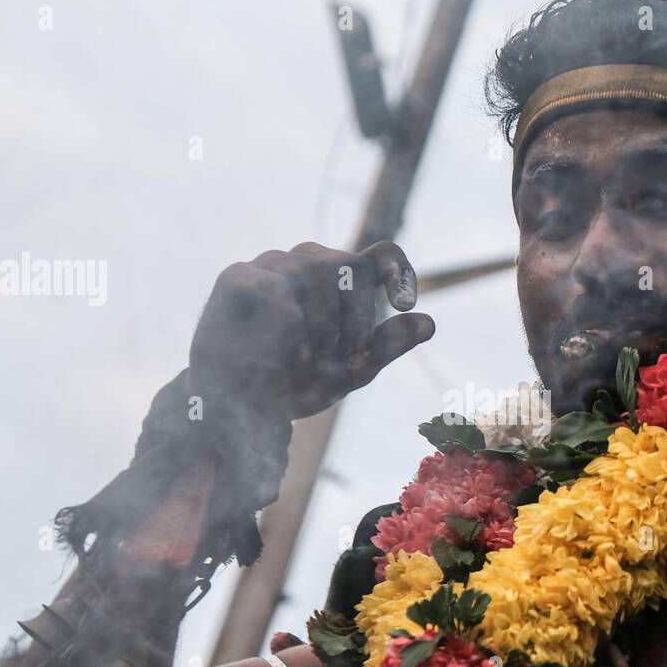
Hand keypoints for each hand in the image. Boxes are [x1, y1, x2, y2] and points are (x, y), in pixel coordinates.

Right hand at [189, 241, 433, 422]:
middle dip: (356, 319)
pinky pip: (275, 287)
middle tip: (343, 358)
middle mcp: (307, 264)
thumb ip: (386, 345)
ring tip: (307, 360)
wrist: (237, 411)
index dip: (398, 273)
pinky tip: (286, 347)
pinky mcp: (238, 277)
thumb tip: (429, 323)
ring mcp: (271, 266)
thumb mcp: (350, 370)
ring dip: (323, 324)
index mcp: (338, 282)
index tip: (404, 303)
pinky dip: (288, 320)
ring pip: (317, 270)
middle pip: (353, 266)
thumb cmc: (295, 384)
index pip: (382, 255)